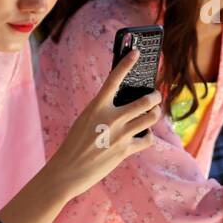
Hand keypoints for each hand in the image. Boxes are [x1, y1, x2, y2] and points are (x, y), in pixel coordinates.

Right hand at [45, 48, 161, 200]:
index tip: (137, 52)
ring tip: (153, 112)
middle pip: (145, 101)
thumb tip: (129, 106)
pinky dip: (148, 137)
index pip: (114, 78)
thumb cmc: (75, 144)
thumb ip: (104, 111)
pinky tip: (143, 136)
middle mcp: (110, 118)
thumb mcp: (86, 120)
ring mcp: (119, 134)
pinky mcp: (124, 150)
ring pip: (150, 118)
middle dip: (154, 96)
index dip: (127, 63)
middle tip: (155, 96)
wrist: (66, 171)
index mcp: (96, 106)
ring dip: (155, 114)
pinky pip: (147, 139)